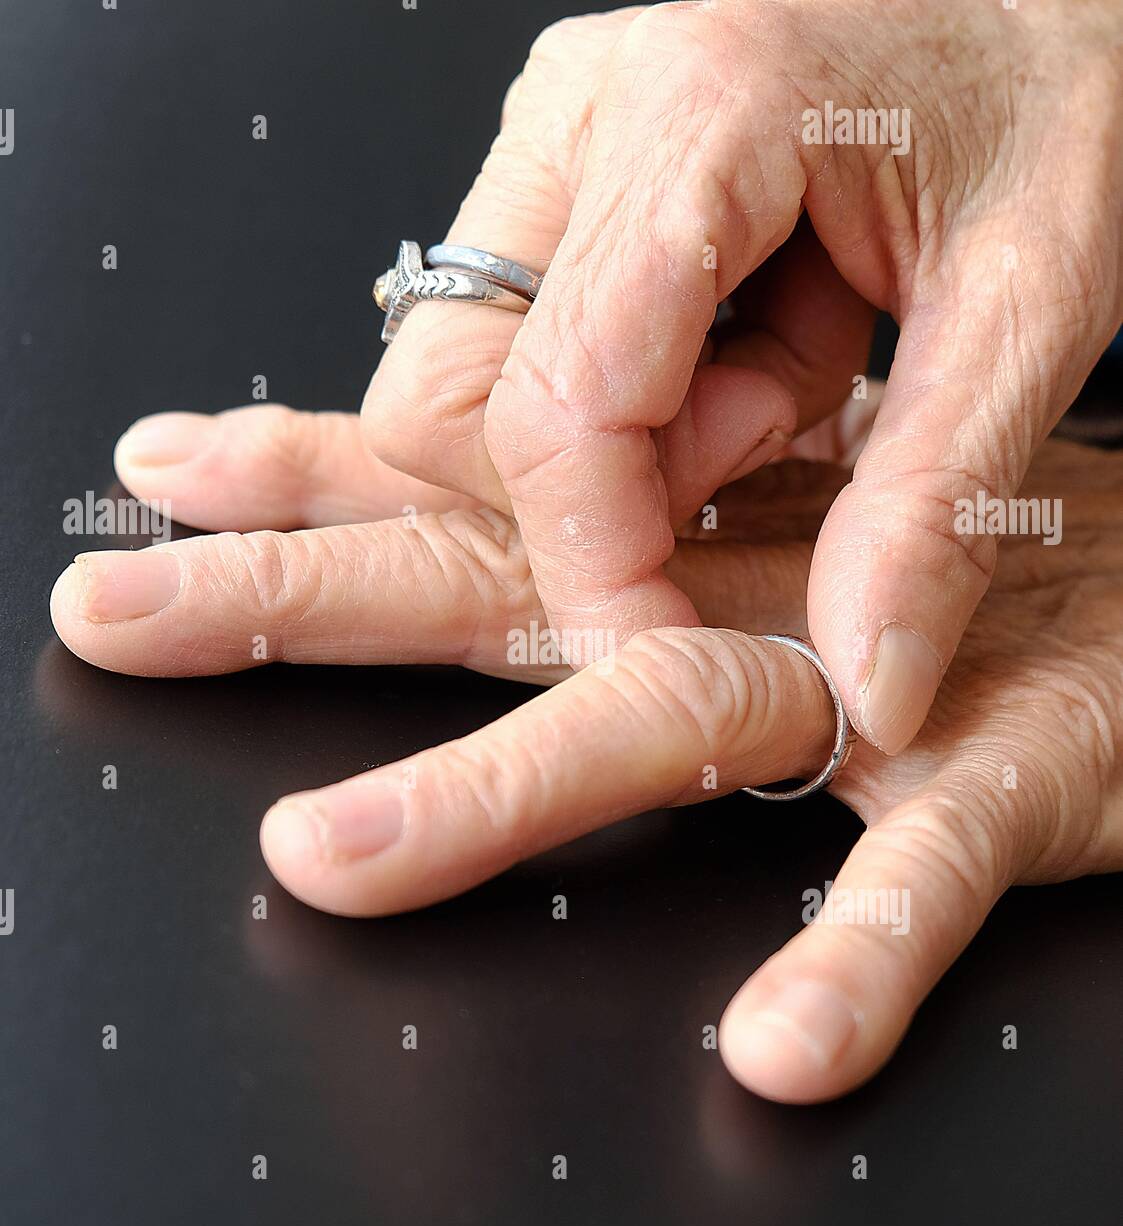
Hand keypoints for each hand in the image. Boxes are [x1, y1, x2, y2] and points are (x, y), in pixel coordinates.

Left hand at [49, 397, 1122, 1101]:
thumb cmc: (970, 583)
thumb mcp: (781, 551)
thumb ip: (654, 557)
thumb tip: (519, 548)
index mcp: (694, 549)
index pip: (479, 501)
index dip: (318, 482)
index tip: (167, 475)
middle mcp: (748, 597)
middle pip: (498, 586)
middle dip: (304, 597)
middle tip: (128, 611)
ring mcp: (867, 688)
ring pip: (671, 716)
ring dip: (502, 790)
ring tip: (346, 851)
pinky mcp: (1002, 778)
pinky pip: (917, 878)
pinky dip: (853, 957)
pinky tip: (781, 1040)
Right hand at [352, 0, 1122, 753]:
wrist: (1037, 16)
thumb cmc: (1046, 103)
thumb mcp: (1032, 313)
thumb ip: (936, 512)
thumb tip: (863, 681)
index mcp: (702, 110)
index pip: (559, 405)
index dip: (599, 567)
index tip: (667, 650)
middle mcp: (590, 113)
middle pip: (454, 406)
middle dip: (606, 492)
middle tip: (764, 447)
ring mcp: (562, 143)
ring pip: (474, 393)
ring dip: (629, 450)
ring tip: (780, 382)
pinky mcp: (567, 183)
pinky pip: (525, 360)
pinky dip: (636, 411)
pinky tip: (749, 352)